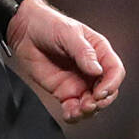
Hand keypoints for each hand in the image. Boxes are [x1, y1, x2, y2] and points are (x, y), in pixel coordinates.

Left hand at [6, 0, 124, 124]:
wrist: (24, 30)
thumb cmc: (48, 24)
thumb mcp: (67, 32)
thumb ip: (83, 51)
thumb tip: (97, 70)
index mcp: (99, 51)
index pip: (115, 71)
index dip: (112, 83)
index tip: (101, 92)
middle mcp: (92, 69)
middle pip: (107, 91)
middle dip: (102, 101)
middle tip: (90, 103)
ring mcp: (79, 81)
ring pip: (92, 103)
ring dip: (89, 110)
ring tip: (79, 110)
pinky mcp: (64, 91)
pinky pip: (73, 107)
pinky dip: (74, 115)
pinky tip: (69, 114)